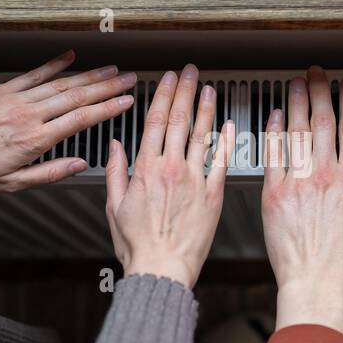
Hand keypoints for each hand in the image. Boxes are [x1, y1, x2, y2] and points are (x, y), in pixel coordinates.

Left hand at [0, 50, 135, 191]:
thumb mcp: (11, 183)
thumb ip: (49, 173)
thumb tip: (79, 165)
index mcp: (35, 140)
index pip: (81, 119)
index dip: (108, 109)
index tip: (127, 102)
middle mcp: (29, 115)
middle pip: (77, 96)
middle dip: (107, 87)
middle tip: (129, 79)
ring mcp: (16, 99)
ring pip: (60, 83)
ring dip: (89, 75)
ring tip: (110, 69)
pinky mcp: (3, 90)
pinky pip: (34, 74)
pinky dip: (54, 64)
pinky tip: (70, 57)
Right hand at [105, 65, 233, 288]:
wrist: (162, 269)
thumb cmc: (138, 245)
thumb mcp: (114, 206)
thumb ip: (116, 171)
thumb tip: (114, 146)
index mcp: (146, 170)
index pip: (155, 122)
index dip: (163, 96)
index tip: (168, 79)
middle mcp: (171, 170)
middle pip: (180, 121)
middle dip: (185, 91)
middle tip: (191, 73)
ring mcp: (194, 181)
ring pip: (202, 135)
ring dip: (206, 108)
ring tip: (210, 88)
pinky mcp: (213, 196)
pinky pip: (221, 162)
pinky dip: (225, 141)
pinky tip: (228, 124)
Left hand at [262, 67, 342, 337]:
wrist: (317, 286)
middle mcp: (326, 175)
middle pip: (323, 123)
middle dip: (321, 92)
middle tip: (317, 74)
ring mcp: (298, 183)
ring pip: (296, 132)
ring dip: (295, 103)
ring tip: (295, 84)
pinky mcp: (274, 195)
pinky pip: (273, 156)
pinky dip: (273, 133)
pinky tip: (274, 116)